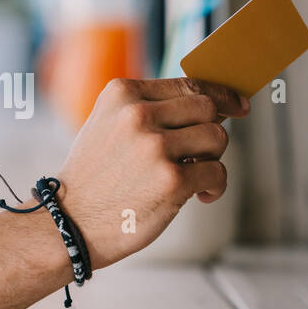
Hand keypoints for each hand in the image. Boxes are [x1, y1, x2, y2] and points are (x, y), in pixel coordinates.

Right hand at [54, 77, 248, 269]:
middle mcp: (138, 114)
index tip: (238, 105)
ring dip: (213, 159)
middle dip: (210, 132)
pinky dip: (215, 186)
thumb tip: (212, 103)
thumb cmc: (94, 178)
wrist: (69, 224)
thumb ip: (149, 109)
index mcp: (122, 93)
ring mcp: (155, 147)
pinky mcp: (171, 180)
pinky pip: (217, 172)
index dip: (221, 94)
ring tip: (195, 177)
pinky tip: (199, 195)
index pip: (188, 84)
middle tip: (200, 155)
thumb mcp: (108, 125)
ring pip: (216, 138)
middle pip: (207, 108)